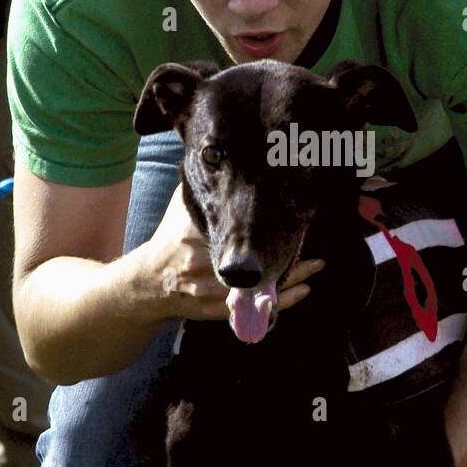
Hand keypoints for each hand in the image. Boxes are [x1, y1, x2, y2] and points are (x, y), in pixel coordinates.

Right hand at [141, 186, 323, 321]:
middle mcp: (202, 264)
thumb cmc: (170, 239)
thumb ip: (201, 187)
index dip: (260, 224)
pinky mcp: (217, 309)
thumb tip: (220, 157)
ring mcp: (211, 291)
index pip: (232, 227)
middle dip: (284, 254)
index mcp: (192, 235)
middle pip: (252, 260)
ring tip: (317, 265)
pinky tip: (303, 289)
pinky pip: (254, 308)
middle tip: (309, 241)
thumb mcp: (180, 207)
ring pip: (259, 287)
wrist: (149, 283)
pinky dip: (281, 301)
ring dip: (291, 278)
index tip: (285, 213)